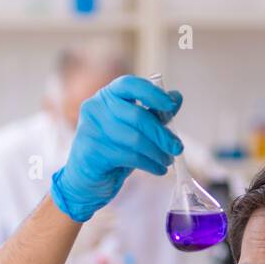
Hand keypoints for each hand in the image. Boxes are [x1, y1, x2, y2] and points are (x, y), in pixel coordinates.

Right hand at [50, 75, 182, 222]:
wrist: (86, 178)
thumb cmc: (113, 148)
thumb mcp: (135, 128)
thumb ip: (154, 112)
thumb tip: (177, 97)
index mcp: (107, 95)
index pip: (129, 85)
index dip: (152, 93)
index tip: (171, 106)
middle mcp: (96, 107)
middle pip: (137, 115)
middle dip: (161, 134)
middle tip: (177, 147)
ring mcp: (90, 129)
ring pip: (135, 139)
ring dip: (157, 152)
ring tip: (167, 161)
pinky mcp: (92, 151)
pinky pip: (128, 156)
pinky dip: (149, 164)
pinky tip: (158, 169)